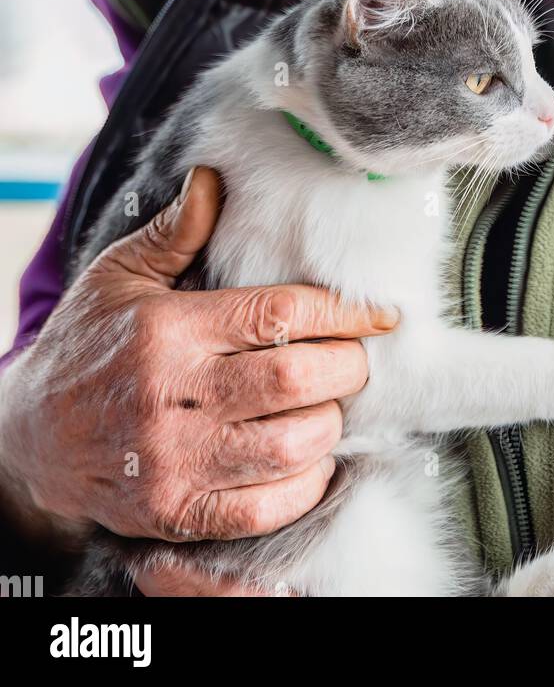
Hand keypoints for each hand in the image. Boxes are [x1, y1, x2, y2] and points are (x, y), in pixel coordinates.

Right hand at [0, 167, 397, 564]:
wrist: (31, 435)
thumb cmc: (86, 344)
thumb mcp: (121, 276)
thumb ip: (177, 232)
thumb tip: (216, 179)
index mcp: (169, 329)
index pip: (279, 315)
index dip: (343, 314)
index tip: (381, 314)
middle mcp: (173, 395)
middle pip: (296, 382)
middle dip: (346, 369)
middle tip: (354, 361)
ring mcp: (175, 461)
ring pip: (290, 447)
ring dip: (329, 425)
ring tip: (330, 406)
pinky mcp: (176, 512)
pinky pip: (264, 507)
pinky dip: (303, 484)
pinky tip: (308, 459)